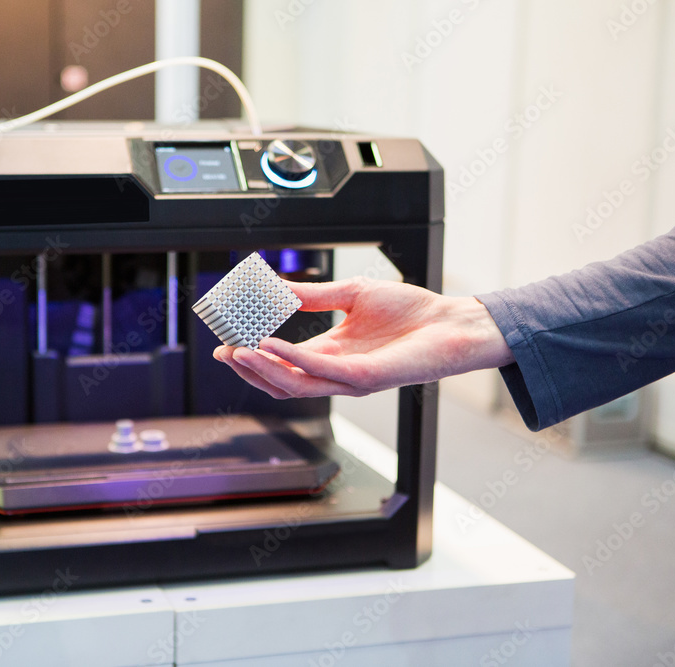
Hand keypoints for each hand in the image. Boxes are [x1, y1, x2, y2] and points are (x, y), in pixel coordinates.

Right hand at [212, 277, 513, 398]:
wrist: (452, 321)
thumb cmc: (411, 311)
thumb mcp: (351, 294)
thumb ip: (313, 294)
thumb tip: (276, 289)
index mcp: (331, 353)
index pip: (281, 362)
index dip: (251, 353)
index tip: (226, 336)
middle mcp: (336, 372)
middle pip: (280, 381)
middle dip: (247, 368)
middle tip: (222, 350)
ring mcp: (349, 379)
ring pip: (294, 385)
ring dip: (261, 369)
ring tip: (237, 350)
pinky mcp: (366, 378)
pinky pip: (319, 372)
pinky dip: (290, 360)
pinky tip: (269, 344)